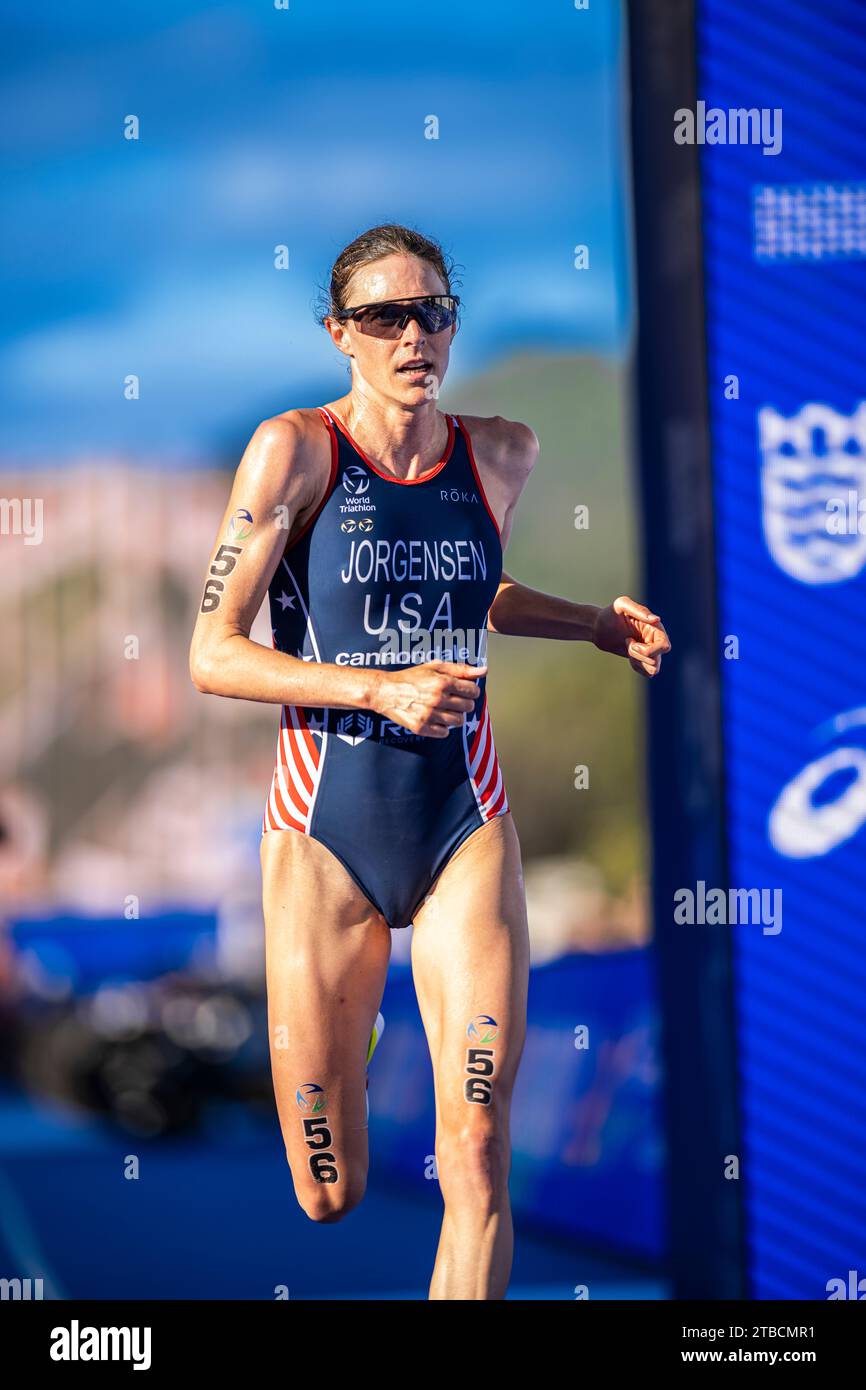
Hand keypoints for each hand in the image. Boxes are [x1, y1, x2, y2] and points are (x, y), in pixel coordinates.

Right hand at [370, 661, 486, 736]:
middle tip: (453, 700)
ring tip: (443, 709)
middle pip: (468, 707)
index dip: (471, 690)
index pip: (473, 691)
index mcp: (442, 682)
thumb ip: (460, 669)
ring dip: (454, 716)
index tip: (464, 691)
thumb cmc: (411, 678)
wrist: (385, 692)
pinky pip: (444, 732)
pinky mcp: (421, 727)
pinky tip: (435, 719)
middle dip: (463, 703)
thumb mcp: (434, 667)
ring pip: (458, 721)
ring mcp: (429, 715)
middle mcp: (437, 699)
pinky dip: (442, 727)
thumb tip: (483, 671)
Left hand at [592, 596, 670, 677]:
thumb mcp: (621, 605)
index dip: (649, 650)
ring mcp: (651, 650)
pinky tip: (629, 655)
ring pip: (654, 669)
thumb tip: (657, 620)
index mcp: (655, 627)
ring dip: (638, 662)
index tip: (630, 641)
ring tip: (628, 649)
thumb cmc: (610, 613)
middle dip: (639, 656)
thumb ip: (639, 610)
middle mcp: (656, 639)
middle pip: (657, 660)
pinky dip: (637, 667)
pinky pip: (648, 673)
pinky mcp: (644, 659)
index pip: (665, 646)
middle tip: (627, 642)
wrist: (599, 627)